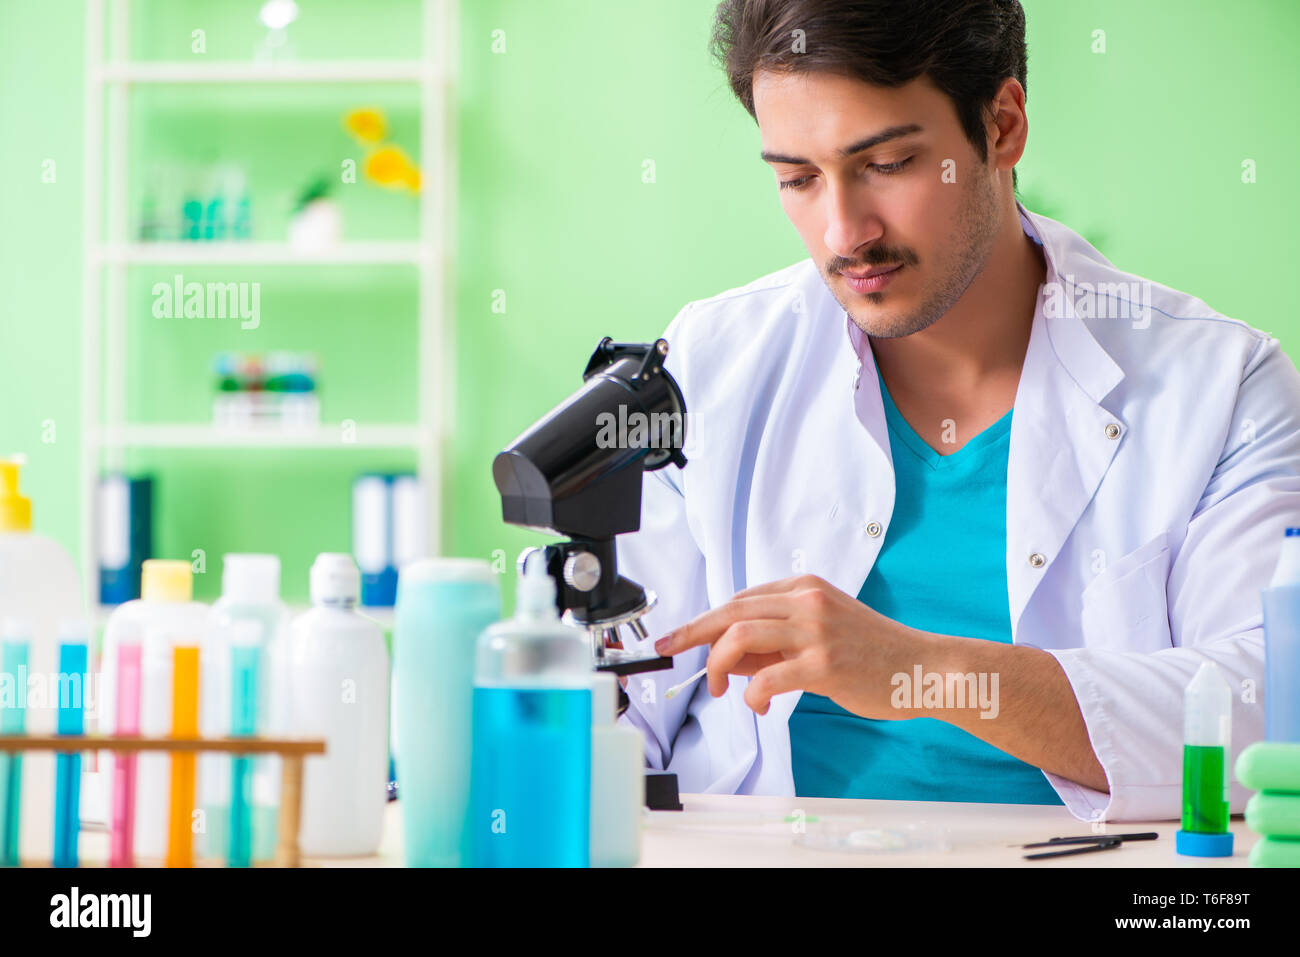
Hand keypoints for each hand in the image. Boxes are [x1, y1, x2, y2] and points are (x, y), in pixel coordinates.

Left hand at [653, 574, 937, 717]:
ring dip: (716, 664)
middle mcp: (806, 601)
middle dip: (692, 635)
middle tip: (671, 653)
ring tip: (717, 687)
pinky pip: (767, 677)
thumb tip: (727, 657)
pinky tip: (759, 704)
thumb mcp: (820, 632)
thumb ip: (775, 640)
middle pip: (729, 612)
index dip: (704, 622)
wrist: (923, 667)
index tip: (680, 638)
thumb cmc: (872, 653)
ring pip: (739, 637)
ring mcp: (815, 631)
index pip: (739, 600)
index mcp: (803, 587)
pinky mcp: (824, 664)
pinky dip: (752, 694)